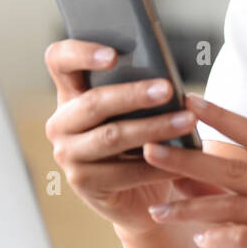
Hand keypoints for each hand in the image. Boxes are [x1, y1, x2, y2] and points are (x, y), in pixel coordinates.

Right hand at [42, 40, 229, 238]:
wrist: (138, 194)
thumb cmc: (140, 139)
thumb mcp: (135, 111)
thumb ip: (138, 89)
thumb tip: (165, 76)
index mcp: (70, 92)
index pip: (59, 60)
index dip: (80, 53)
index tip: (113, 55)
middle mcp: (60, 123)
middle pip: (93, 102)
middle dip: (133, 94)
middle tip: (168, 89)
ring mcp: (67, 154)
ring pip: (111, 136)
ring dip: (154, 128)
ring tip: (187, 120)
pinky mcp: (83, 184)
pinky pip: (124, 172)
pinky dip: (158, 165)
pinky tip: (183, 158)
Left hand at [140, 94, 246, 247]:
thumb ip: (243, 188)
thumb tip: (188, 174)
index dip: (222, 116)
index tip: (189, 102)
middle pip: (237, 169)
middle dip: (190, 159)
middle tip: (152, 151)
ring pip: (237, 206)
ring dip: (193, 207)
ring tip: (161, 212)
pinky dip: (221, 237)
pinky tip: (200, 239)